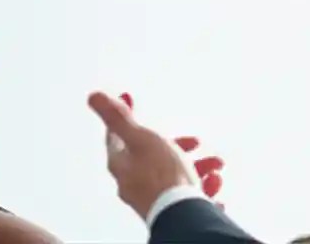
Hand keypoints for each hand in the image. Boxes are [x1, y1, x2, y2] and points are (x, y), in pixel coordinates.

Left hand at [88, 91, 225, 220]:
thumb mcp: (140, 137)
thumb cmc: (160, 175)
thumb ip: (119, 118)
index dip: (124, 114)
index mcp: (122, 163)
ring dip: (199, 168)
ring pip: (176, 175)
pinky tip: (214, 186)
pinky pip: (188, 197)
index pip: (117, 135)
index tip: (129, 98)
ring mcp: (151, 197)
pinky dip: (203, 189)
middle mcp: (133, 182)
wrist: (179, 213)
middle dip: (180, 145)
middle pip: (154, 154)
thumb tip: (94, 95)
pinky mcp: (170, 211)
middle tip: (196, 142)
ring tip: (215, 169)